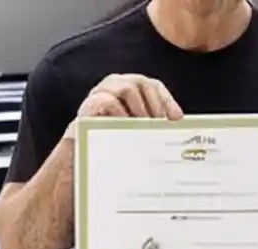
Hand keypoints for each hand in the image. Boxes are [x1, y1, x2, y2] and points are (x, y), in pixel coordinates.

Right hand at [66, 74, 184, 139]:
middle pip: (142, 83)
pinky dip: (121, 114)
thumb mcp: (134, 130)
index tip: (177, 119)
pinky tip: (126, 128)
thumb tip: (176, 128)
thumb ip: (150, 124)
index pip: (153, 86)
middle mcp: (115, 84)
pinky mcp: (89, 104)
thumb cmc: (110, 142)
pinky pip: (108, 102)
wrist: (80, 156)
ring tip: (145, 128)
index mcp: (129, 88)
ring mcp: (101, 91)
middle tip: (161, 125)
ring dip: (140, 109)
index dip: (167, 100)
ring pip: (127, 88)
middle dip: (156, 105)